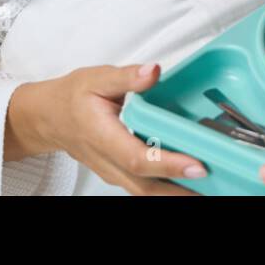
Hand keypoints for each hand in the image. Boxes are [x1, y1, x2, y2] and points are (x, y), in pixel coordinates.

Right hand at [46, 63, 205, 195]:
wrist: (49, 118)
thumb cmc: (72, 97)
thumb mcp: (97, 77)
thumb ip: (128, 76)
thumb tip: (154, 70)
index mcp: (102, 135)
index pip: (138, 157)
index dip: (168, 164)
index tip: (197, 165)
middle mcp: (107, 161)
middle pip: (145, 185)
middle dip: (181, 189)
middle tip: (216, 182)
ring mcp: (112, 173)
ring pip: (146, 192)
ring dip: (177, 194)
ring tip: (213, 188)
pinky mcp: (119, 175)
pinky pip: (145, 188)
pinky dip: (169, 190)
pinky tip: (192, 184)